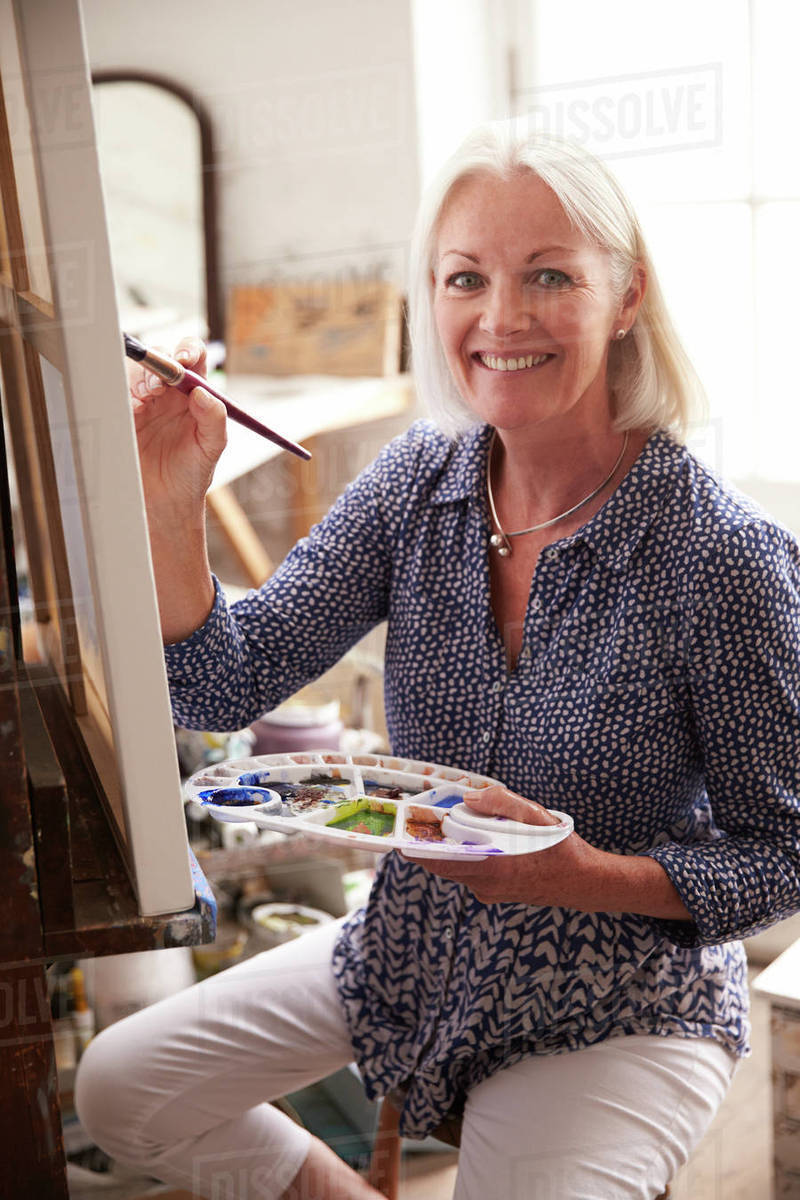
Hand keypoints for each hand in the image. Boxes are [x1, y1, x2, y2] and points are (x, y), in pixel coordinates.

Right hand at [128, 338, 226, 518]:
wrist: (164, 504)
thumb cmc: (191, 475)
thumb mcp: (211, 448)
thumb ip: (214, 419)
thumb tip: (203, 393)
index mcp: (194, 394)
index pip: (193, 358)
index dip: (188, 350)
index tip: (184, 360)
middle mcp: (168, 393)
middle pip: (160, 359)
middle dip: (158, 363)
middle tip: (159, 384)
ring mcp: (142, 402)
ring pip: (135, 371)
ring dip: (139, 378)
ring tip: (145, 399)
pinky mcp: (121, 415)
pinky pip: (115, 392)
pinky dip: (120, 392)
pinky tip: (130, 408)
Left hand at [406, 785, 602, 907]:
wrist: (584, 882)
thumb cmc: (560, 847)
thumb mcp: (536, 814)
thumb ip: (501, 802)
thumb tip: (469, 797)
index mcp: (491, 865)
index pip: (438, 860)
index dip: (415, 846)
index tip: (400, 832)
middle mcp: (485, 884)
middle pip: (441, 864)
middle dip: (428, 844)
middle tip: (420, 821)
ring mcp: (489, 892)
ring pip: (455, 869)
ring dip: (447, 849)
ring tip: (445, 825)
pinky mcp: (495, 893)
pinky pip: (469, 874)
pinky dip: (464, 856)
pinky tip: (475, 839)